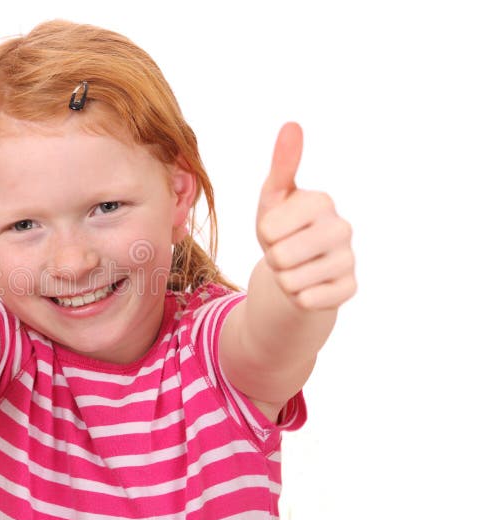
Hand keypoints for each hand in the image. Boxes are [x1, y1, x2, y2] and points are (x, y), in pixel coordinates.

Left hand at [256, 122, 355, 309]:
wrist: (296, 271)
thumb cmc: (281, 230)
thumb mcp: (273, 199)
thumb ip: (281, 164)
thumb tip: (292, 124)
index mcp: (322, 201)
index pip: (269, 228)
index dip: (264, 234)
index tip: (276, 230)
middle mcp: (342, 228)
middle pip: (281, 256)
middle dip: (274, 259)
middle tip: (285, 253)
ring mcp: (349, 260)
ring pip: (291, 281)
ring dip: (284, 279)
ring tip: (295, 268)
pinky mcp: (349, 289)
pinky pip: (307, 300)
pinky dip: (298, 297)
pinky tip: (308, 286)